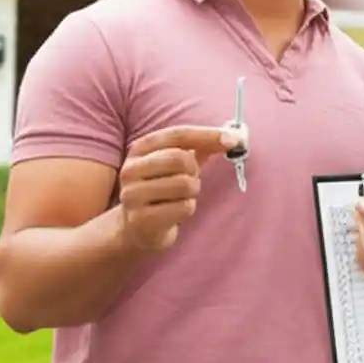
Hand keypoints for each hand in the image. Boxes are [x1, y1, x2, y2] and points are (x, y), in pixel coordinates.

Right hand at [117, 125, 239, 250]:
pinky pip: (184, 208)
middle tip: (189, 181)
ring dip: (192, 193)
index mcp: (139, 149)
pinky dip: (188, 209)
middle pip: (180, 158)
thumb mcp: (175, 164)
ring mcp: (132, 195)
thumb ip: (199, 147)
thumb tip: (232, 136)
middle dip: (194, 171)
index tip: (233, 140)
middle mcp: (130, 169)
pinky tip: (175, 213)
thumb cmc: (162, 190)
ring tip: (181, 198)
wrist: (138, 227)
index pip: (177, 135)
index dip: (206, 135)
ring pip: (184, 184)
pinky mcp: (141, 219)